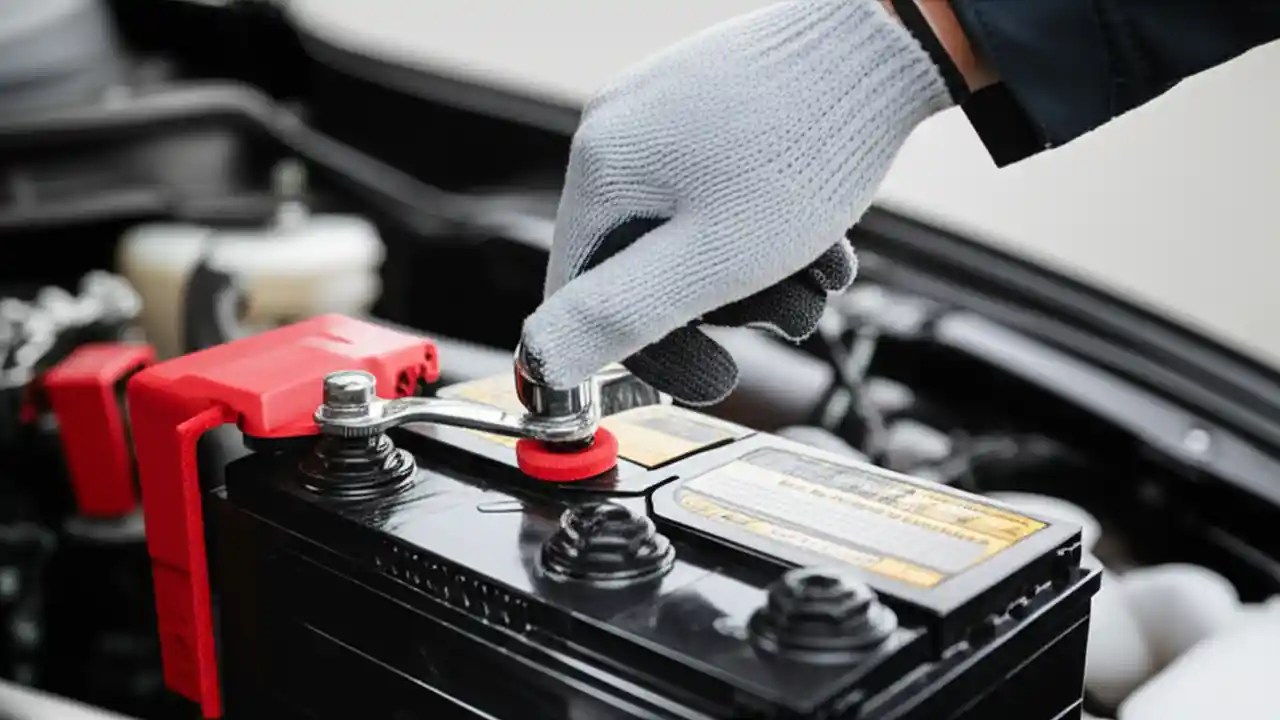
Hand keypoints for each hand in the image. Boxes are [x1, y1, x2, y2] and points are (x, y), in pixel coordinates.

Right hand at [522, 0, 952, 403]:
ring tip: (820, 275)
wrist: (890, 42)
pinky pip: (722, 188)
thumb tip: (539, 361)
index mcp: (602, 168)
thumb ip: (619, 314)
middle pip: (644, 259)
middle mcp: (622, 127)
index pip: (581, 290)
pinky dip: (770, 227)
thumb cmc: (804, 148)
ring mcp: (667, 106)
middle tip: (786, 320)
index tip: (713, 376)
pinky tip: (823, 238)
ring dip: (761, 273)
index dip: (644, 349)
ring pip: (693, 228)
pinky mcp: (714, 99)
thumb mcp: (709, 260)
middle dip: (723, 309)